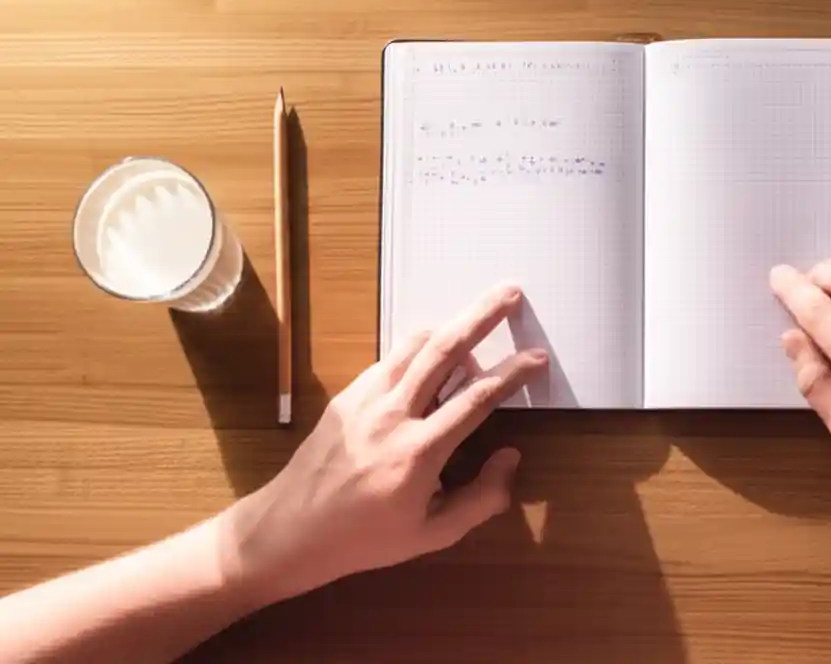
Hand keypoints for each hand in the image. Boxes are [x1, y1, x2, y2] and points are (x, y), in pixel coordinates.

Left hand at [225, 284, 546, 602]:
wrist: (291, 530)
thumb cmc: (367, 539)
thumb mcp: (433, 535)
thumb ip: (481, 499)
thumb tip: (510, 456)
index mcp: (418, 453)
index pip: (476, 399)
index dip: (512, 373)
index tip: (537, 357)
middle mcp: (392, 416)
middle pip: (444, 350)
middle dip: (481, 317)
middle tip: (511, 293)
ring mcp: (365, 400)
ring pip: (413, 345)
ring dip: (450, 326)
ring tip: (477, 319)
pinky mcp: (347, 395)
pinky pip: (391, 360)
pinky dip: (419, 349)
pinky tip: (434, 356)